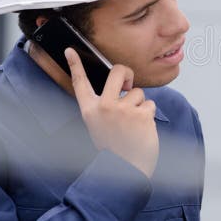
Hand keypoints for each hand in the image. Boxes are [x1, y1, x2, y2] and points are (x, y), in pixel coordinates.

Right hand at [65, 48, 158, 178]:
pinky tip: (142, 129)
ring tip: (133, 125)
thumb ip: (108, 107)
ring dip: (140, 106)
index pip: (80, 83)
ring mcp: (123, 110)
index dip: (75, 65)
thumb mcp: (101, 126)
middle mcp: (104, 107)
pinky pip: (150, 105)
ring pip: (139, 93)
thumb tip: (126, 89)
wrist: (126, 170)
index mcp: (90, 110)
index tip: (70, 50)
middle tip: (129, 84)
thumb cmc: (116, 149)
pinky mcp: (141, 114)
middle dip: (127, 73)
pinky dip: (149, 115)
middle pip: (118, 71)